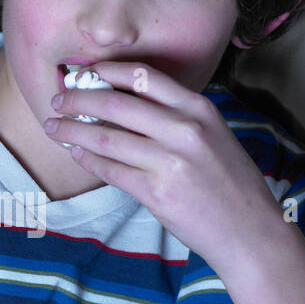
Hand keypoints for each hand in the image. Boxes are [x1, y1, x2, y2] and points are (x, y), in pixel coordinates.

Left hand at [43, 62, 283, 271]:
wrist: (250, 232)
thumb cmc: (231, 184)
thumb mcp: (214, 136)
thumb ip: (176, 117)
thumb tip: (124, 103)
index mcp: (200, 109)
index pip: (145, 76)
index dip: (108, 70)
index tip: (85, 71)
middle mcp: (184, 130)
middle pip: (116, 103)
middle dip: (78, 99)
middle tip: (58, 101)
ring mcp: (169, 162)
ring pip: (105, 137)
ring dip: (73, 130)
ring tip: (54, 127)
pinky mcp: (156, 193)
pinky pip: (110, 170)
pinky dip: (88, 160)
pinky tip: (77, 154)